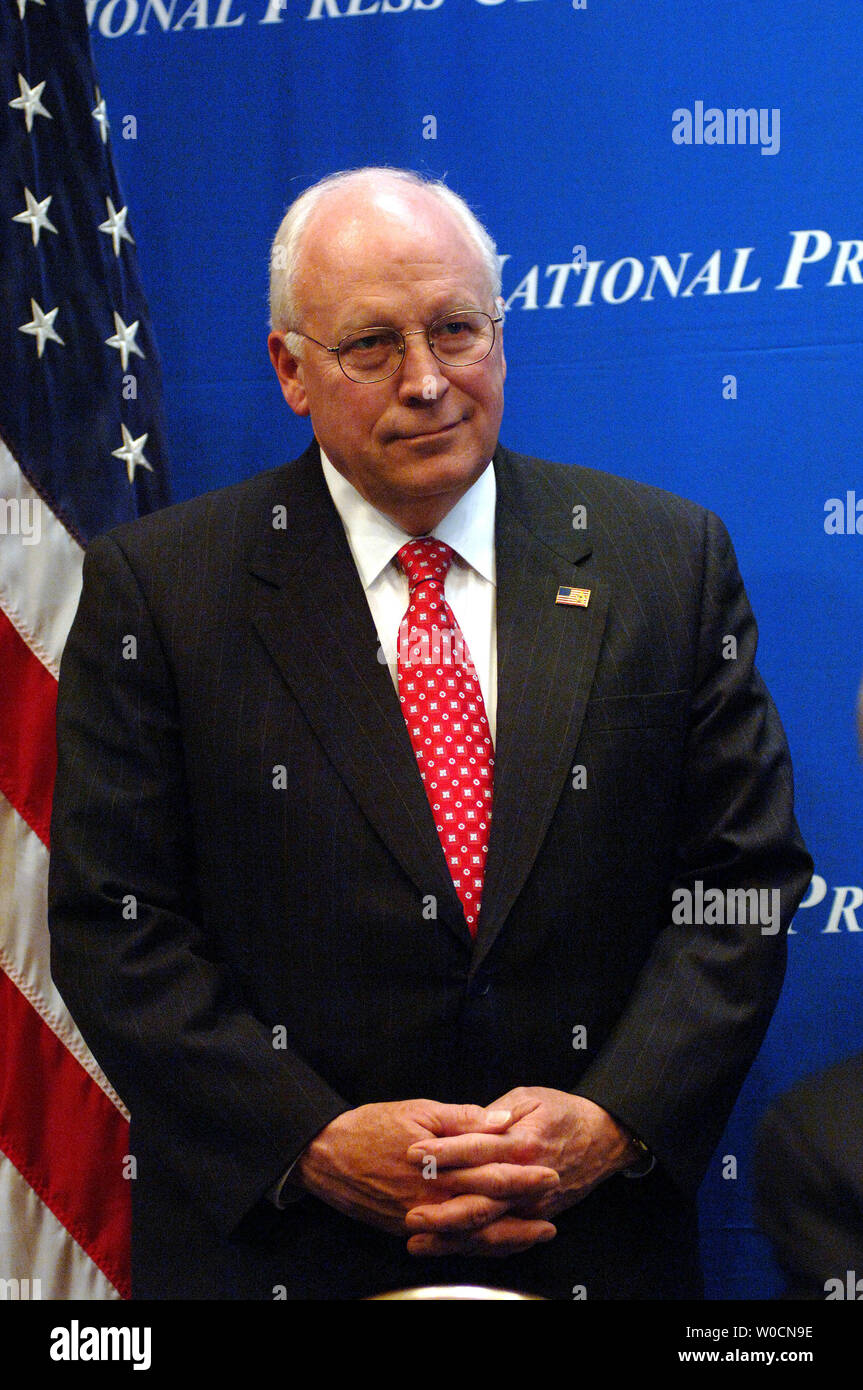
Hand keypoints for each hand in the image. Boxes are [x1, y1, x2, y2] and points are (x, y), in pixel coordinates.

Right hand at [294, 1099, 559, 1247]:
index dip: (523, 1175)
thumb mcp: (419, 1111)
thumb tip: (503, 1119)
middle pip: (487, 1212)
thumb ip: (463, 1118)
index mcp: (438, 1166)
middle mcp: (431, 1199)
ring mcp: (420, 1219)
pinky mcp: (407, 1229)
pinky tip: (496, 1242)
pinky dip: (477, 1246)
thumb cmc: (371, 1126)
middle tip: (554, 1210)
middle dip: (524, 1212)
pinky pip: (450, 1244)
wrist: (325, 1155)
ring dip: (507, 1238)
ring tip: (537, 1234)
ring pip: (472, 1237)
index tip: (549, 1172)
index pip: (490, 1174)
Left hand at [403, 1087, 636, 1254]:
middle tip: (409, 1215)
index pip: (476, 1149)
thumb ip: (494, 1113)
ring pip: (489, 1226)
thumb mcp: (529, 1098)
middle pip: (480, 1199)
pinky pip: (504, 1238)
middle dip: (442, 1210)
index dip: (443, 1152)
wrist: (605, 1138)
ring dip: (452, 1237)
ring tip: (418, 1241)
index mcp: (522, 1143)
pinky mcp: (537, 1217)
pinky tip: (450, 1249)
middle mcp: (527, 1179)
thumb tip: (463, 1125)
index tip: (411, 1153)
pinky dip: (476, 1247)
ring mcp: (533, 1204)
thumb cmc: (564, 1112)